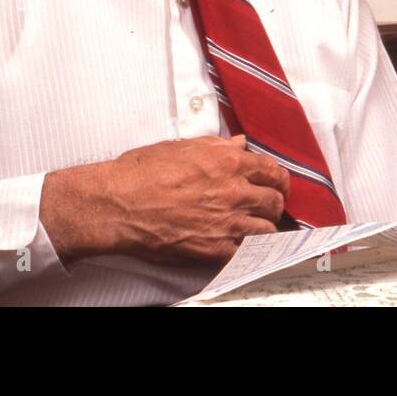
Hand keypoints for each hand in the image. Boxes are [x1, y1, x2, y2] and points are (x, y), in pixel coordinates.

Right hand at [42, 135, 288, 264]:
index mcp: (228, 162)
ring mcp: (226, 222)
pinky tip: (244, 247)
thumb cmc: (141, 173)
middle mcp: (234, 191)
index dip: (278, 178)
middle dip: (275, 203)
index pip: (271, 170)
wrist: (118, 204)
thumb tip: (239, 143)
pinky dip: (248, 250)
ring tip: (259, 228)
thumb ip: (217, 146)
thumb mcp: (181, 146)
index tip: (276, 183)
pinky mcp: (213, 248)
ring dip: (266, 227)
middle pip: (275, 200)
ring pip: (267, 229)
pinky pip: (245, 252)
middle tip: (270, 206)